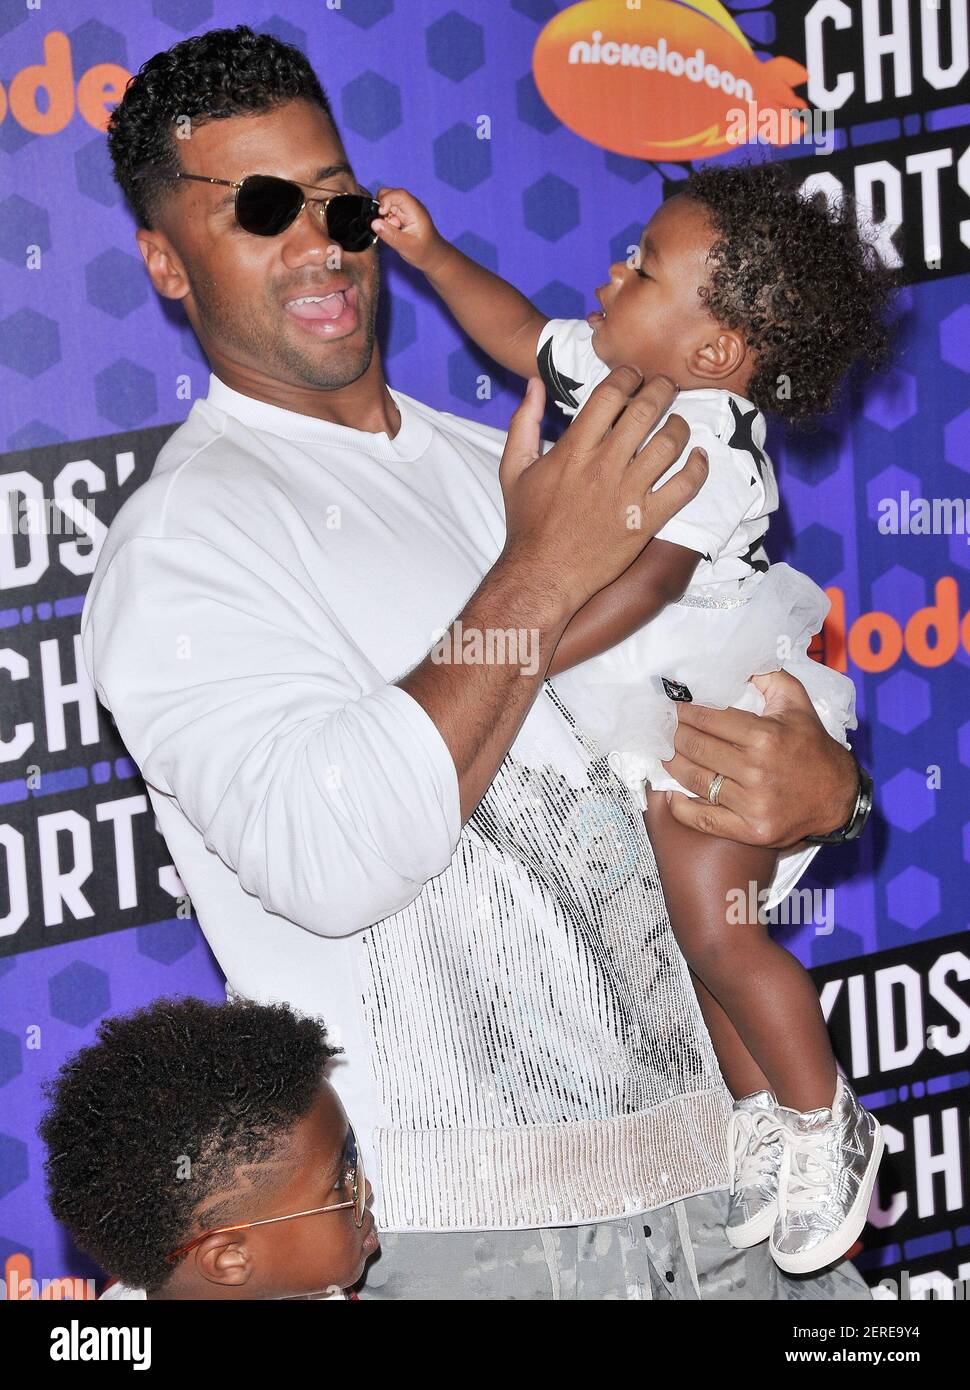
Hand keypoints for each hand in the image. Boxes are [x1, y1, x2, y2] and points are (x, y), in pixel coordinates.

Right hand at [371, 186, 444, 272]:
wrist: (433, 256)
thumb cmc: (424, 252)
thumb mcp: (406, 247)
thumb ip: (390, 235)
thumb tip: (374, 223)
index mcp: (415, 210)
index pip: (398, 194)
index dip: (386, 200)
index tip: (381, 214)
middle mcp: (411, 206)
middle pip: (390, 194)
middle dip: (382, 207)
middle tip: (385, 223)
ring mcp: (406, 210)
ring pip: (387, 203)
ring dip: (384, 215)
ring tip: (393, 229)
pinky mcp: (403, 215)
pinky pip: (389, 212)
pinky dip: (386, 220)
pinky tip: (394, 230)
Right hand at [498, 370, 707, 617]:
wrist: (542, 575)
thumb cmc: (527, 524)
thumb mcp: (514, 469)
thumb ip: (524, 423)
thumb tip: (534, 384)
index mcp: (574, 449)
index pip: (611, 395)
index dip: (628, 377)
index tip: (635, 376)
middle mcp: (604, 466)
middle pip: (646, 410)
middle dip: (662, 389)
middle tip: (667, 386)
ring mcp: (628, 494)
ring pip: (669, 444)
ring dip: (680, 425)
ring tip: (678, 422)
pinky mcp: (646, 521)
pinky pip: (684, 487)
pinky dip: (698, 468)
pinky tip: (698, 458)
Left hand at [661, 669, 857, 848]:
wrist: (838, 795)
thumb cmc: (812, 744)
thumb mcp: (796, 701)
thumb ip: (767, 676)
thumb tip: (735, 661)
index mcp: (765, 737)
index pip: (708, 719)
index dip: (685, 711)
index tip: (674, 706)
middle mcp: (757, 771)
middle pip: (696, 748)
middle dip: (675, 734)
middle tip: (666, 727)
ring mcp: (753, 804)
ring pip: (694, 780)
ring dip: (673, 764)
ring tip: (666, 753)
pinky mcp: (750, 831)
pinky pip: (702, 820)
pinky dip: (681, 806)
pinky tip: (673, 792)